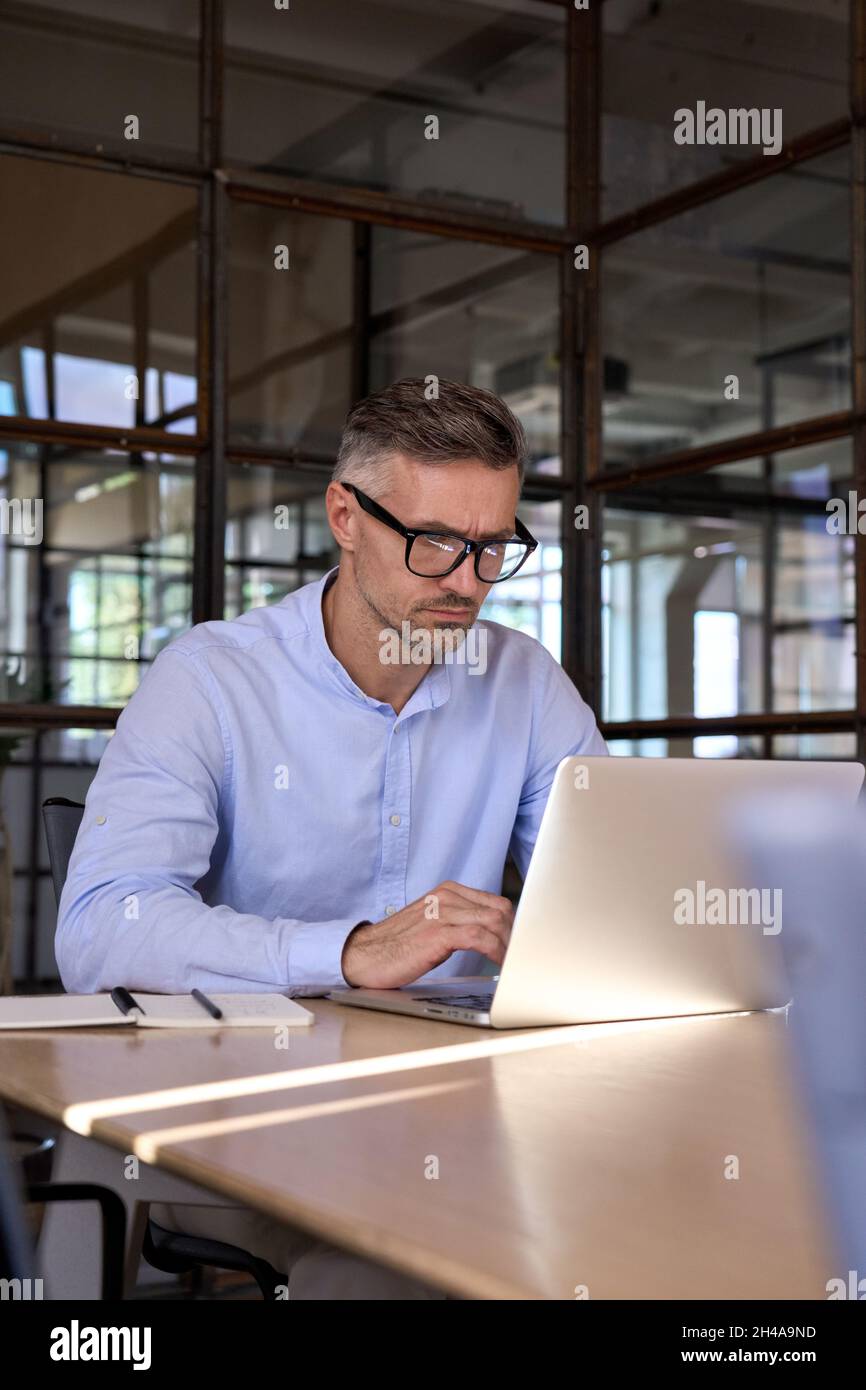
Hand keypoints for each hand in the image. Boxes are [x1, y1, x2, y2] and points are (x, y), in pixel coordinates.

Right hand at [341, 881, 513, 988]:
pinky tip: (499, 965)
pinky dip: (497, 952)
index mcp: (448, 892)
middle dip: (516, 936)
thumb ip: (459, 922)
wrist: (363, 955)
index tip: (521, 946)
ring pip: (495, 923)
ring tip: (514, 965)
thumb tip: (491, 937)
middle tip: (521, 959)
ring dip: (510, 946)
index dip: (514, 926)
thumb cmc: (397, 945)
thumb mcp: (433, 923)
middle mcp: (447, 897)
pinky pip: (481, 939)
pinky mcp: (439, 934)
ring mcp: (443, 913)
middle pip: (501, 911)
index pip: (496, 903)